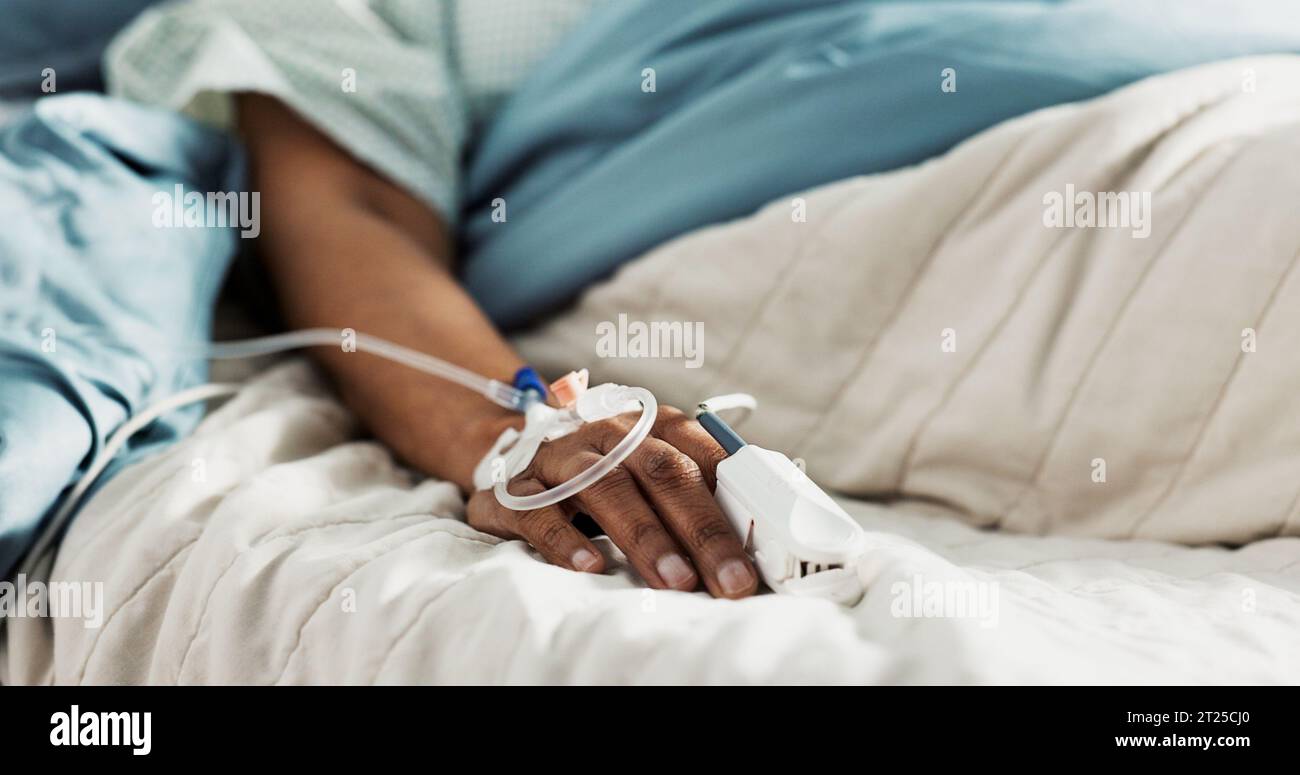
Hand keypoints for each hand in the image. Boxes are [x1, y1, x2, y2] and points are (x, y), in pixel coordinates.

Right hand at [466, 405, 759, 598]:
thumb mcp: (649, 468)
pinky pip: (540, 512)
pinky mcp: (516, 490)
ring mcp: (561, 458)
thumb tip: (755, 541)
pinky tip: (591, 566)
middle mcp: (610, 433)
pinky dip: (567, 541)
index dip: (734, 498)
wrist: (515, 455)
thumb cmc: (604, 471)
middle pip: (662, 472)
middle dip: (701, 529)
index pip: (701, 453)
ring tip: (676, 580)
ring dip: (646, 536)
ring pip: (607, 488)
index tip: (759, 547)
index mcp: (652, 424)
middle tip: (729, 579)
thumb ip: (698, 491)